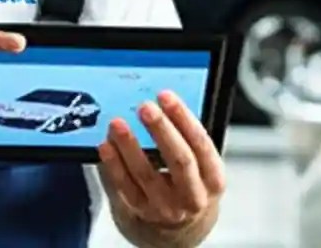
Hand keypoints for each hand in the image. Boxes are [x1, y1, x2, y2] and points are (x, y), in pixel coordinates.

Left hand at [97, 90, 225, 228]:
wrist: (178, 224)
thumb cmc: (188, 182)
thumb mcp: (200, 165)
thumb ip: (186, 137)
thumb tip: (158, 103)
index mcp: (213, 179)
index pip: (202, 145)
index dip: (184, 119)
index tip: (166, 96)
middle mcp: (193, 196)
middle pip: (179, 161)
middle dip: (161, 130)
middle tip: (145, 107)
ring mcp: (166, 206)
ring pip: (146, 174)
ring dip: (130, 145)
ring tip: (117, 123)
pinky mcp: (140, 210)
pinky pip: (124, 186)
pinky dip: (113, 164)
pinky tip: (106, 145)